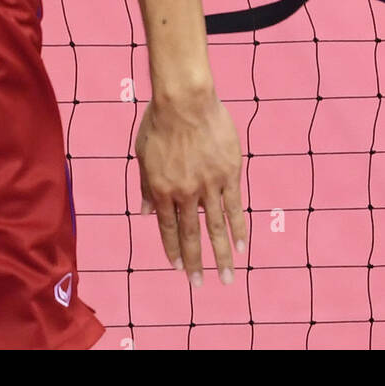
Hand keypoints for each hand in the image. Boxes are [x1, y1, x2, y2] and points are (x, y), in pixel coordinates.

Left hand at [135, 91, 245, 284]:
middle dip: (195, 263)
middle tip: (200, 285)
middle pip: (191, 235)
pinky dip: (238, 228)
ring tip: (226, 277)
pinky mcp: (229, 173)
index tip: (177, 268)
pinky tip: (241, 246)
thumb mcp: (143, 155)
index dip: (172, 250)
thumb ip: (146, 186)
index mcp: (162, 189)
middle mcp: (185, 192)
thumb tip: (146, 212)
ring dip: (220, 255)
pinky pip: (234, 206)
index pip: (168, 228)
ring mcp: (209, 184)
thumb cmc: (159, 122)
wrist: (185, 99)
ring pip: (216, 227)